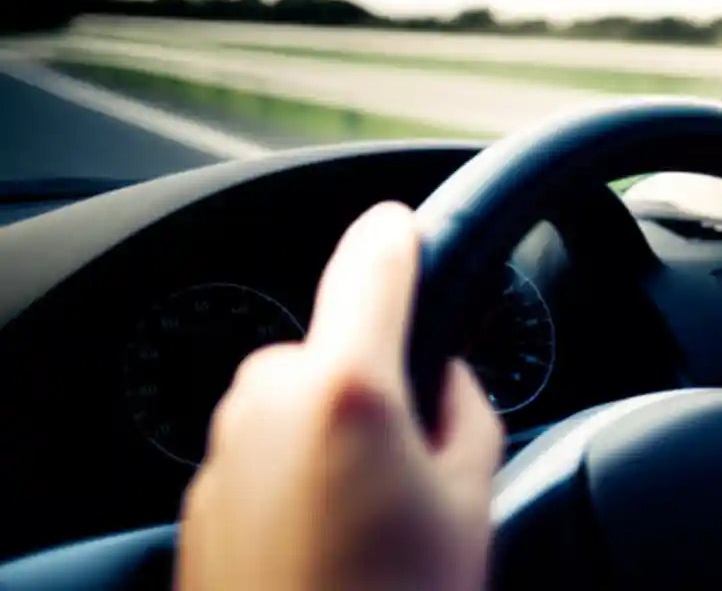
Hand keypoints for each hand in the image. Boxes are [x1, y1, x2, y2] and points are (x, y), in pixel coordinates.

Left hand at [177, 202, 502, 590]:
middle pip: (338, 346)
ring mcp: (225, 448)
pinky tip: (332, 544)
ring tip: (374, 522)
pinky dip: (300, 471)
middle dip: (378, 381)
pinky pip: (267, 451)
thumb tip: (445, 382)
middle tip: (420, 465)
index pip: (375, 263)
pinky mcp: (203, 494)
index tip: (406, 223)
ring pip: (299, 401)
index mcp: (347, 388)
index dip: (400, 234)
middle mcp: (269, 401)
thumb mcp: (471, 501)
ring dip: (336, 430)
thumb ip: (466, 411)